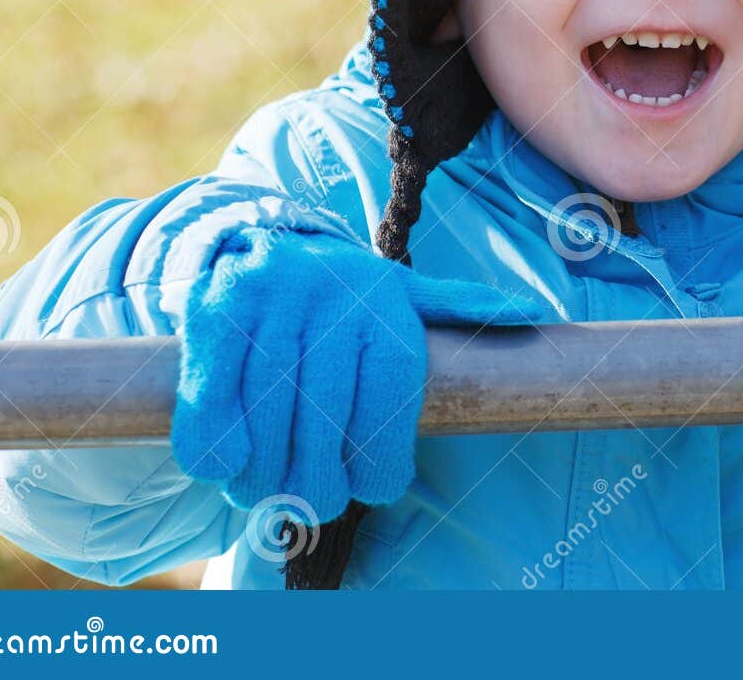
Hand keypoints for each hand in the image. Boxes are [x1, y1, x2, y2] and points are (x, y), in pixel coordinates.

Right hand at [171, 226, 565, 520]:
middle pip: (327, 411)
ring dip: (264, 470)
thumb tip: (531, 312)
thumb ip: (458, 307)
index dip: (384, 454)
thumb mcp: (403, 293)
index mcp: (383, 299)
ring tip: (267, 494)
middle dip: (319, 475)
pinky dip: (214, 441)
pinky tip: (226, 467)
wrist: (260, 239)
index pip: (389, 394)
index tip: (377, 488)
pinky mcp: (212, 311)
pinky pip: (212, 393)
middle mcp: (330, 292)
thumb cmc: (344, 292)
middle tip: (316, 504)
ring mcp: (269, 299)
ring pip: (266, 409)